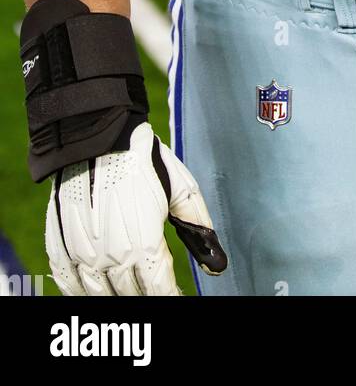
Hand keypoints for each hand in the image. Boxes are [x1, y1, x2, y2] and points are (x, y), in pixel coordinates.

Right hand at [46, 121, 226, 294]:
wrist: (96, 138)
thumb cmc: (143, 161)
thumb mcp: (181, 188)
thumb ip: (198, 226)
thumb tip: (218, 263)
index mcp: (145, 244)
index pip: (161, 290)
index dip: (171, 295)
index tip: (176, 293)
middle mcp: (113, 256)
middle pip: (132, 294)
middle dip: (146, 293)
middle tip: (154, 287)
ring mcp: (84, 254)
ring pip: (102, 294)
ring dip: (118, 294)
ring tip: (129, 287)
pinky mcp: (61, 247)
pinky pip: (70, 285)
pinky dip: (83, 292)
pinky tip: (96, 289)